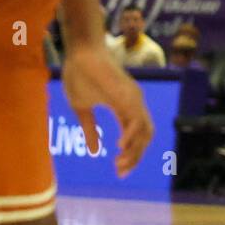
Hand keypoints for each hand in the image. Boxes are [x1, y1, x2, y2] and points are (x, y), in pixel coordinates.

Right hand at [61, 45, 152, 177]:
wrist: (79, 52)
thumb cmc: (80, 75)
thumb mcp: (81, 108)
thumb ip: (90, 130)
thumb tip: (94, 152)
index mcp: (125, 108)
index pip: (136, 137)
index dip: (131, 155)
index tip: (119, 171)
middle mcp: (134, 104)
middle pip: (145, 137)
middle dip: (135, 157)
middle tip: (120, 172)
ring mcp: (133, 99)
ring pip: (144, 130)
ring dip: (135, 150)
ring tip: (120, 163)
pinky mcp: (127, 94)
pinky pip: (136, 118)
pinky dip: (132, 134)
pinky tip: (120, 146)